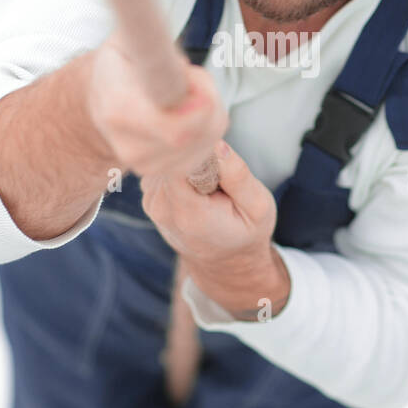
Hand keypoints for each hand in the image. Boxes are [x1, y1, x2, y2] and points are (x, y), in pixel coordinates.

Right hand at [87, 29, 227, 181]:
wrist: (102, 98)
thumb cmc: (122, 62)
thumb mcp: (130, 36)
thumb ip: (148, 36)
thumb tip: (168, 45)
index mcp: (119, 110)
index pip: (175, 129)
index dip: (200, 108)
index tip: (200, 84)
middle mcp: (129, 146)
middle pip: (198, 134)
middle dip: (209, 99)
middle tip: (193, 76)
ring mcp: (144, 164)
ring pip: (206, 144)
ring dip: (210, 115)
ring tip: (186, 94)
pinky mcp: (160, 173)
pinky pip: (204, 154)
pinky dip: (206, 132)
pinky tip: (189, 115)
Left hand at [140, 141, 289, 318]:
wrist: (224, 263)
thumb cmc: (245, 232)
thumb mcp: (258, 207)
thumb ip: (237, 175)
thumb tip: (216, 144)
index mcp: (189, 213)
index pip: (181, 160)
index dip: (200, 149)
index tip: (220, 160)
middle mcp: (162, 208)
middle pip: (173, 157)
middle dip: (198, 155)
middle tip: (220, 175)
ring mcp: (151, 202)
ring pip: (168, 159)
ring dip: (190, 162)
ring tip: (210, 184)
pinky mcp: (148, 196)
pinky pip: (163, 166)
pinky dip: (181, 169)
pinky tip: (196, 185)